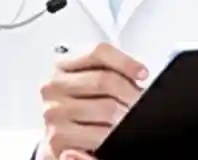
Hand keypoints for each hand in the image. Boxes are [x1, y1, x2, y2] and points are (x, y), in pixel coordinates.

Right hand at [37, 42, 146, 158]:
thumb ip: (111, 73)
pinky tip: (114, 134)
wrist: (61, 144)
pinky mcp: (58, 136)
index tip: (142, 74)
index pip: (98, 52)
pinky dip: (113, 135)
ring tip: (130, 119)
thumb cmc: (82, 112)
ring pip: (106, 107)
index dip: (125, 62)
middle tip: (141, 102)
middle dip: (131, 93)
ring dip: (125, 116)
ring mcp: (54, 110)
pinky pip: (99, 134)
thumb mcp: (93, 87)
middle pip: (104, 80)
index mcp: (63, 66)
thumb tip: (140, 74)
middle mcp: (54, 86)